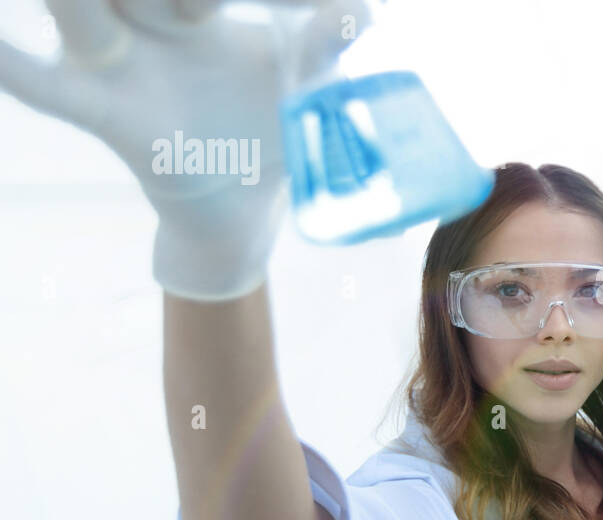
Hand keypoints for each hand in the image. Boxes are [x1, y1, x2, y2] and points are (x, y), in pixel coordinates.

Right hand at [0, 0, 370, 299]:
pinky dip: (11, 67)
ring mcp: (118, 62)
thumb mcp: (304, 80)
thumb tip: (358, 9)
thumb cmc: (267, 127)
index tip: (240, 0)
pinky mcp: (108, 112)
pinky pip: (47, 88)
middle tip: (197, 1)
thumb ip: (328, 40)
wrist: (244, 206)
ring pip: (78, 8)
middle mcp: (144, 21)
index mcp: (193, 4)